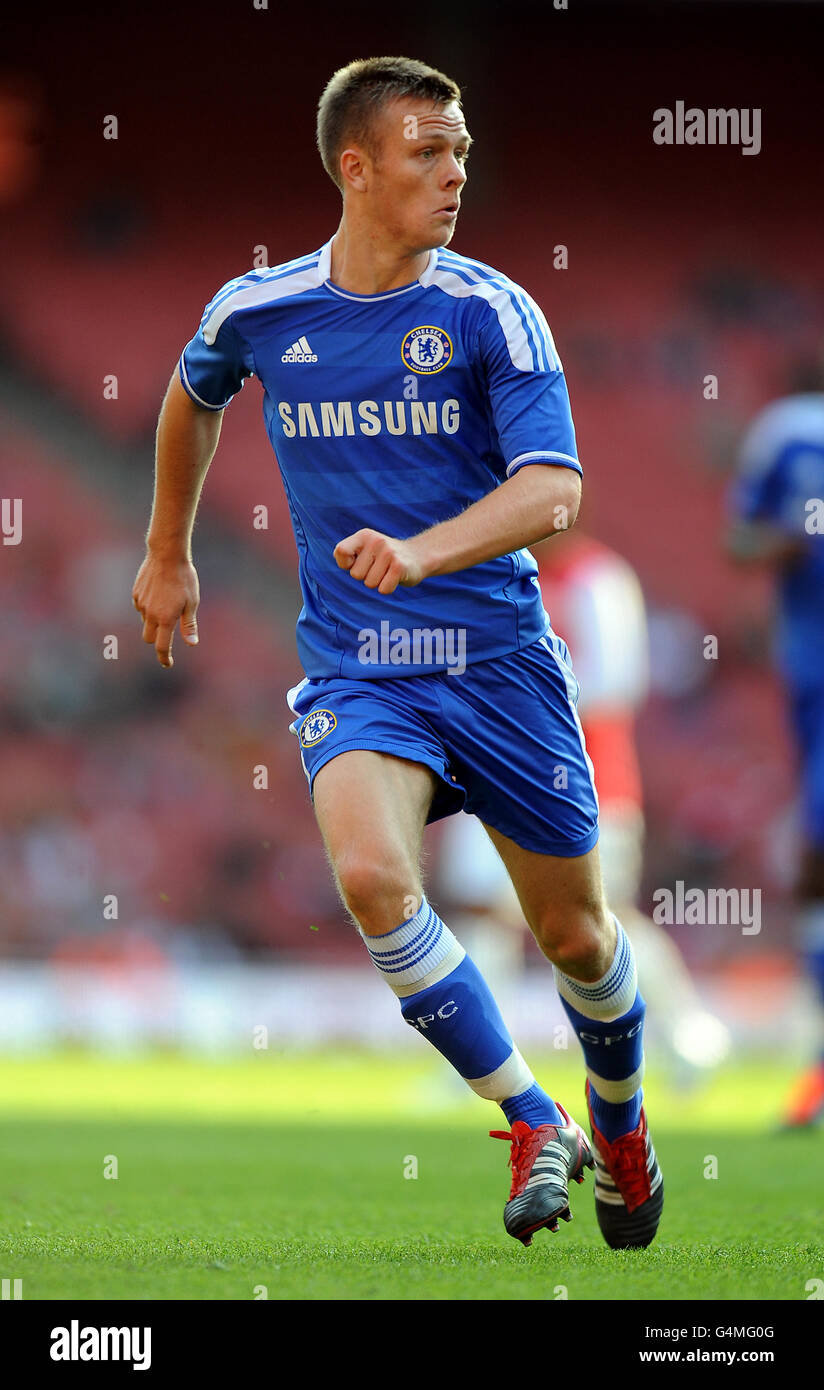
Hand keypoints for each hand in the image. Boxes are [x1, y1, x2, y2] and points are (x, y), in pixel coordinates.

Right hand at [132, 552, 199, 667]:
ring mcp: (141, 603)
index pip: (162, 646)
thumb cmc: (184, 579)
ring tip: (168, 603)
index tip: (167, 663)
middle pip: (149, 638)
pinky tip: (159, 594)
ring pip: (145, 621)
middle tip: (167, 635)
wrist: (166, 555)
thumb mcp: (192, 603)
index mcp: (166, 618)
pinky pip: (141, 607)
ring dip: (154, 620)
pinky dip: (148, 607)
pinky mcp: (136, 593)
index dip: (164, 657)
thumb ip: (189, 625)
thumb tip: (191, 643)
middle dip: (157, 640)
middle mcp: (150, 613)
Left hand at [333, 529, 424, 594]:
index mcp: (364, 535)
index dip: (345, 564)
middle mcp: (376, 541)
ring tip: (388, 571)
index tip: (357, 562)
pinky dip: (388, 588)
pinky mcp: (399, 566)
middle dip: (366, 576)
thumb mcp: (364, 550)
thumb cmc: (384, 558)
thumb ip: (346, 555)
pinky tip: (395, 577)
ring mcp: (389, 553)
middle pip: (355, 574)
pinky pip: (383, 589)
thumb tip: (344, 562)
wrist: (418, 556)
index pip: (341, 551)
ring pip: (369, 583)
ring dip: (378, 582)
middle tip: (379, 567)